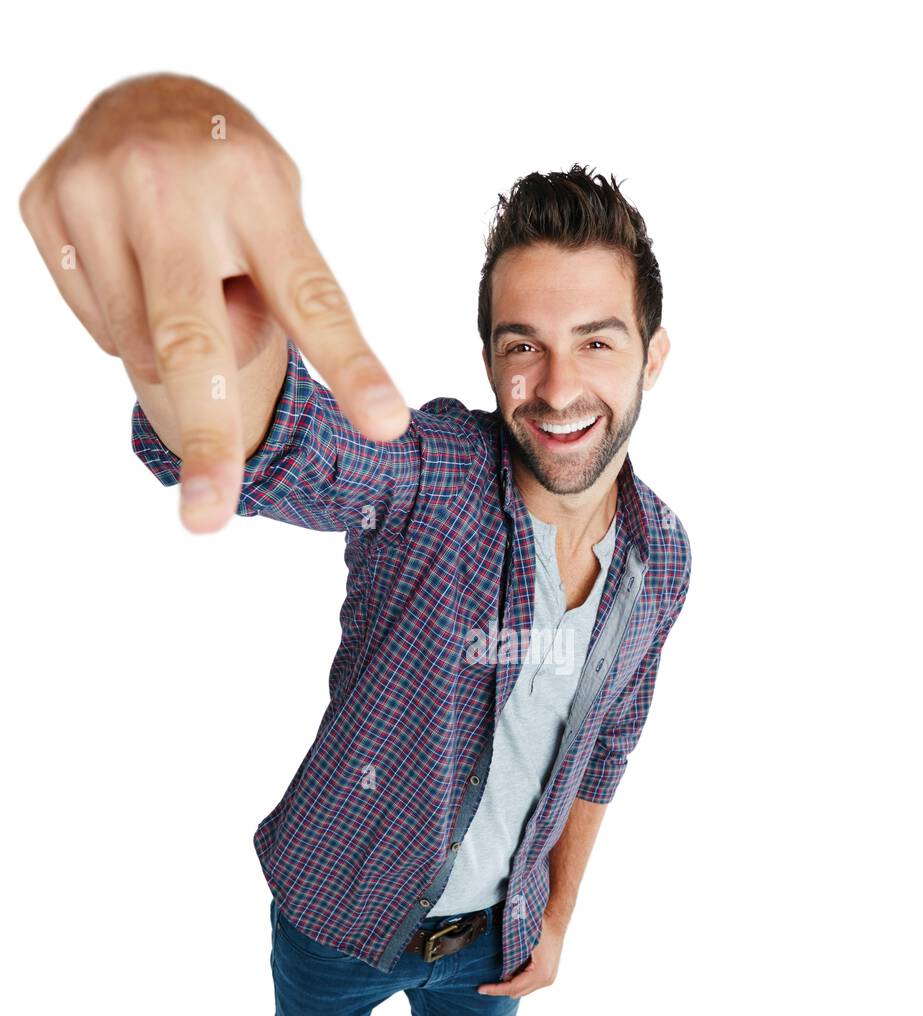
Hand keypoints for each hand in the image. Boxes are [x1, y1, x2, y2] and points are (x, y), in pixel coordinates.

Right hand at [18, 72, 409, 531]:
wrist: (147, 97)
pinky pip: (96, 324)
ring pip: (138, 348)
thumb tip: (220, 387)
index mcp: (257, 184)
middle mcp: (171, 181)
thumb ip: (267, 300)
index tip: (385, 425)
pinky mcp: (46, 205)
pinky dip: (126, 324)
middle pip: (193, 342)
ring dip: (174, 355)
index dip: (351, 367)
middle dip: (208, 438)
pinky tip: (137, 269)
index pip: (311, 296)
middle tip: (209, 519)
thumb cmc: (235, 184)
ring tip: (187, 283)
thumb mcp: (277, 218)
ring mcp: (98, 190)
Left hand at [477, 913, 565, 997]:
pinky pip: (529, 984)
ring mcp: (548, 978)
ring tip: (498, 975)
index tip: (481, 989)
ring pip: (523, 990)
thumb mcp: (521, 942)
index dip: (495, 989)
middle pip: (517, 993)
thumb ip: (511, 958)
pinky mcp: (548, 975)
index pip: (513, 988)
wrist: (556, 921)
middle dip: (501, 989)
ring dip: (510, 985)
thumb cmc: (539, 927)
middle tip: (485, 984)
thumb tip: (500, 975)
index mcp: (540, 973)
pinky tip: (510, 971)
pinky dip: (518, 980)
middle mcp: (546, 979)